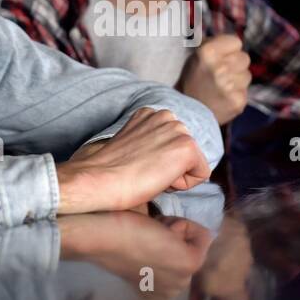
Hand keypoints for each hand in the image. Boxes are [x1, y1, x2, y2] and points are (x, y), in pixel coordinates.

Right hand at [56, 107, 211, 213]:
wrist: (99, 180)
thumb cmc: (109, 171)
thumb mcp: (133, 145)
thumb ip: (150, 143)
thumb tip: (161, 157)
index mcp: (151, 114)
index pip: (172, 145)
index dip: (158, 163)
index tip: (139, 165)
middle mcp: (167, 116)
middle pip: (185, 153)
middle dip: (170, 167)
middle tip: (144, 172)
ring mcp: (178, 130)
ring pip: (193, 164)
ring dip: (175, 175)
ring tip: (149, 174)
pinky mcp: (187, 147)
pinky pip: (200, 174)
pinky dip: (183, 184)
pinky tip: (159, 179)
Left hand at [58, 210, 212, 295]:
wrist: (99, 236)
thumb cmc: (112, 235)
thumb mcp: (140, 250)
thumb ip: (158, 253)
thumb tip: (170, 240)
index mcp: (160, 292)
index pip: (183, 256)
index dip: (167, 237)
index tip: (145, 238)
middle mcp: (174, 292)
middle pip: (193, 249)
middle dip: (175, 236)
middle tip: (147, 234)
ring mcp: (183, 280)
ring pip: (197, 242)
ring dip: (177, 231)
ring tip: (150, 233)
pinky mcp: (189, 264)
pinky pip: (202, 234)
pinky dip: (182, 224)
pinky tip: (158, 229)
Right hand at [176, 34, 251, 124]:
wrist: (187, 113)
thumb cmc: (192, 80)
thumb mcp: (195, 57)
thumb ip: (212, 44)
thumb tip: (225, 37)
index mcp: (208, 52)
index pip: (236, 42)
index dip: (229, 49)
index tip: (222, 56)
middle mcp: (220, 68)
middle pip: (244, 58)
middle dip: (235, 64)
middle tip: (222, 73)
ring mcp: (230, 86)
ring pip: (247, 75)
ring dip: (237, 79)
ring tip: (223, 87)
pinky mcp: (238, 102)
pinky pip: (245, 91)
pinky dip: (237, 94)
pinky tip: (225, 98)